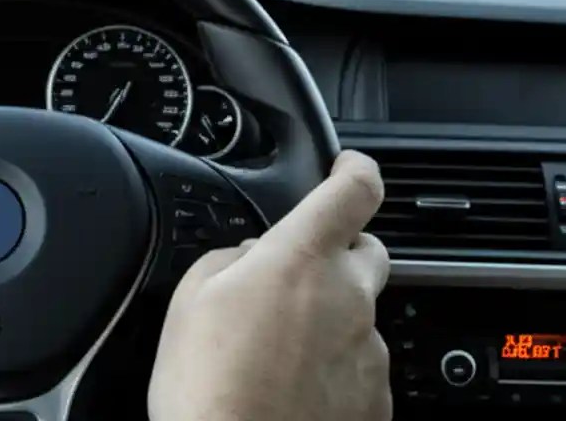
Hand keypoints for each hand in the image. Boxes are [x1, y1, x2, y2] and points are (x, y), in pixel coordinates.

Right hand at [149, 150, 390, 420]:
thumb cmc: (207, 390)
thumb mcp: (190, 299)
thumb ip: (228, 259)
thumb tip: (247, 258)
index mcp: (302, 259)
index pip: (355, 190)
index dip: (356, 170)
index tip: (348, 168)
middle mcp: (348, 298)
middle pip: (368, 252)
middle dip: (339, 255)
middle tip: (297, 279)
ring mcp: (368, 351)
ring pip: (359, 316)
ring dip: (328, 322)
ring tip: (277, 356)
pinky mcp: (375, 398)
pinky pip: (359, 368)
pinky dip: (333, 371)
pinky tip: (292, 391)